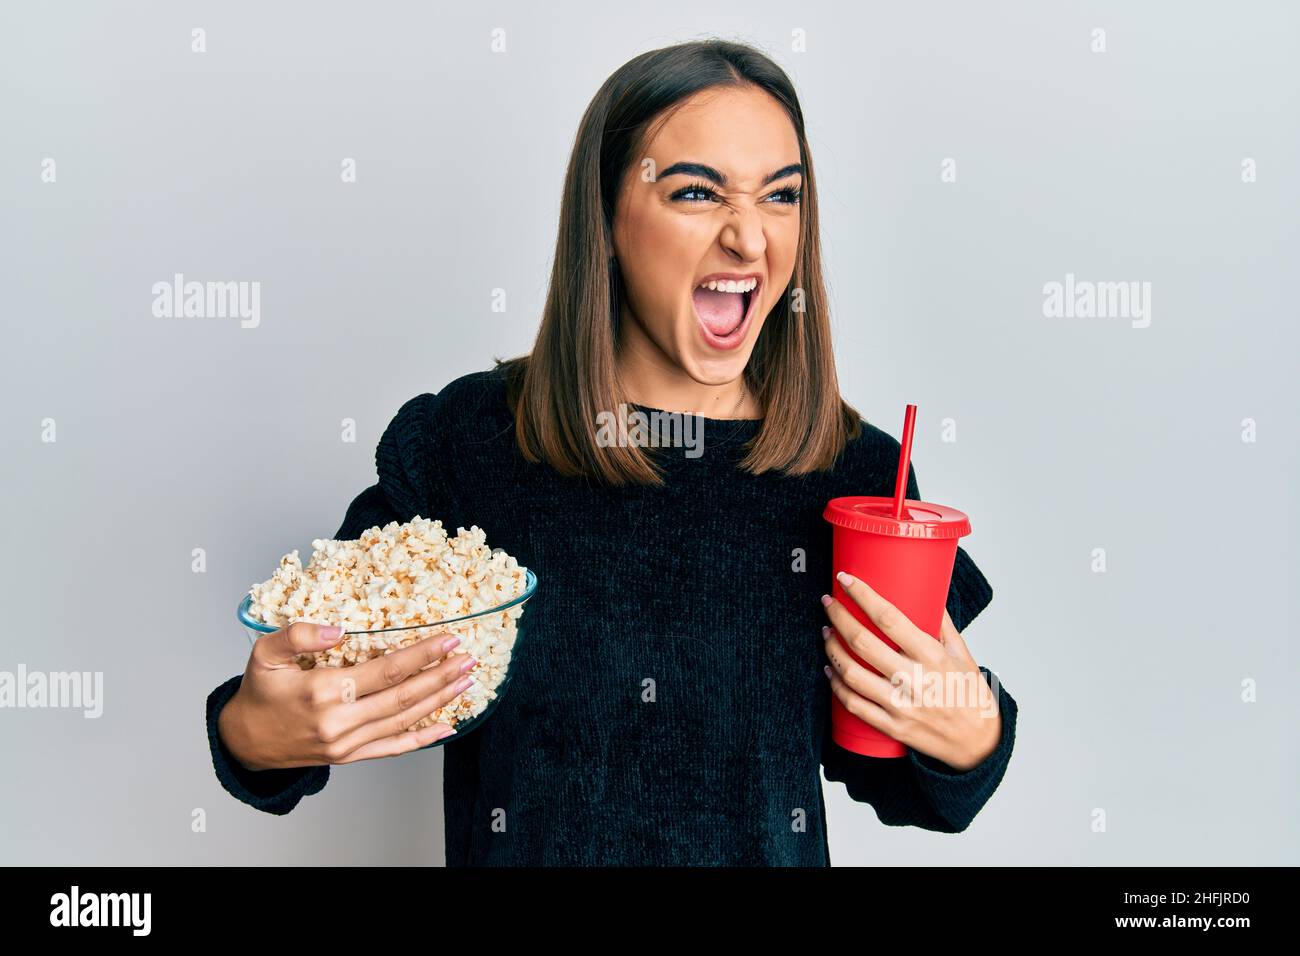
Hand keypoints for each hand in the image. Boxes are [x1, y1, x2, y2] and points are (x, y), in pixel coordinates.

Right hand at [217, 621, 476, 769]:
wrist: (244, 741)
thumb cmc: (259, 691)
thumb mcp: (264, 653)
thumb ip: (298, 634)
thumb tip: (340, 630)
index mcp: (323, 691)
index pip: (386, 671)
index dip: (422, 655)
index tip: (449, 639)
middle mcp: (339, 721)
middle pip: (403, 697)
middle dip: (441, 676)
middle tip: (469, 658)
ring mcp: (347, 743)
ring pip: (403, 721)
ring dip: (440, 700)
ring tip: (465, 681)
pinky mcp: (349, 757)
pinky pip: (393, 748)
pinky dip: (423, 738)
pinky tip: (447, 726)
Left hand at [821, 571, 1000, 771]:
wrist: (978, 744)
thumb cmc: (970, 694)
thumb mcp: (964, 654)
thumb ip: (943, 624)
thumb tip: (928, 593)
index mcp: (933, 656)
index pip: (889, 618)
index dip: (863, 596)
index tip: (846, 580)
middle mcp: (915, 679)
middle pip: (863, 643)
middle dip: (839, 617)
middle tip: (828, 603)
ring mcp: (901, 705)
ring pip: (852, 674)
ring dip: (832, 649)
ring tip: (827, 633)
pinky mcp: (892, 727)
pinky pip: (854, 705)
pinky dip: (836, 685)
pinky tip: (829, 670)